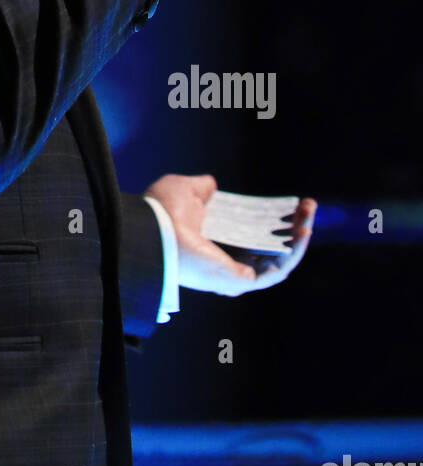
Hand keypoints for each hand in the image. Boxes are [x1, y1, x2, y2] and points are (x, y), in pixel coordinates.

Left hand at [144, 172, 316, 296]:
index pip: (248, 233)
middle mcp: (223, 261)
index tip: (286, 204)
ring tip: (310, 215)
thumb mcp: (184, 189)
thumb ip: (201, 188)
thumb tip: (211, 184)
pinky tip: (304, 232)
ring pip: (277, 259)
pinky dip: (293, 253)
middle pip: (267, 246)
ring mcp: (234, 274)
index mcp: (210, 242)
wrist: (155, 229)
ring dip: (298, 238)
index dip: (269, 218)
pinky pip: (277, 272)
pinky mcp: (241, 281)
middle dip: (291, 226)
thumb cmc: (163, 211)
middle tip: (306, 208)